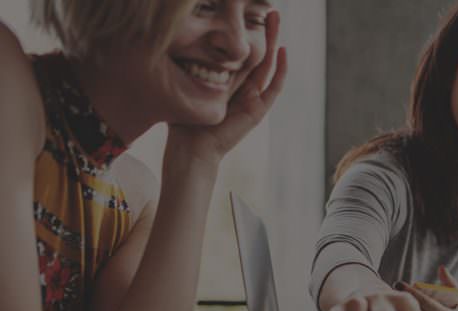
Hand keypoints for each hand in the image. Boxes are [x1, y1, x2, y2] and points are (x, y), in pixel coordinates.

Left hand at [168, 11, 287, 160]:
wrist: (191, 148)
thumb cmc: (184, 122)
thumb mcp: (186, 85)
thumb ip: (188, 67)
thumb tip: (174, 39)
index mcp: (229, 83)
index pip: (242, 53)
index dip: (247, 34)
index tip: (246, 13)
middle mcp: (244, 89)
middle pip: (260, 53)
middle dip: (265, 30)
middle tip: (271, 9)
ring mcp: (254, 99)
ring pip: (269, 64)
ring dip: (274, 41)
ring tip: (277, 19)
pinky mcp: (258, 110)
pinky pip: (274, 87)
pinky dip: (281, 70)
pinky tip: (282, 50)